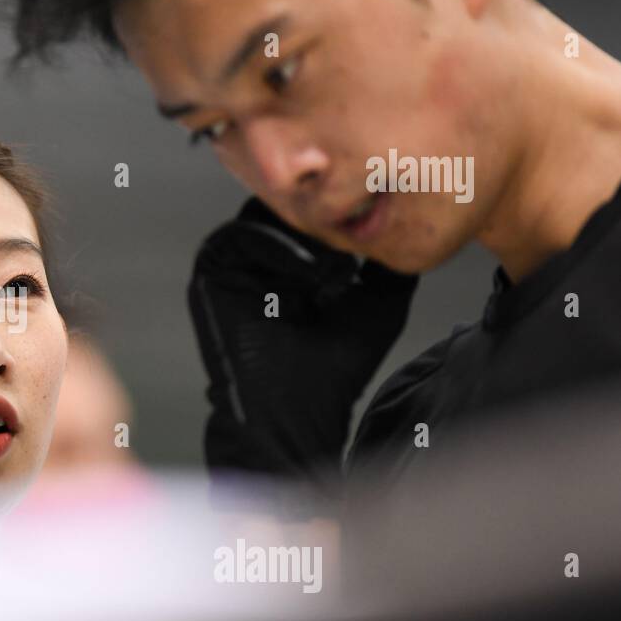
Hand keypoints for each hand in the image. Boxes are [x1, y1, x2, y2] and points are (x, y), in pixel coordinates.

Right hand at [187, 196, 417, 485]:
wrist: (295, 412)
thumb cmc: (332, 370)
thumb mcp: (378, 304)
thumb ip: (388, 266)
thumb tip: (408, 227)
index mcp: (293, 262)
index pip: (313, 213)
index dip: (343, 209)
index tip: (379, 217)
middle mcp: (259, 258)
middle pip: (287, 208)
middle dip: (322, 215)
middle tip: (359, 229)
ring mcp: (233, 263)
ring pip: (265, 216)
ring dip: (303, 232)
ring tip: (337, 266)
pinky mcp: (212, 272)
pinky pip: (240, 237)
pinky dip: (279, 248)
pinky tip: (314, 274)